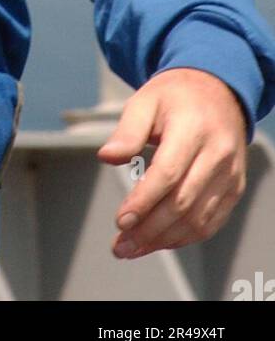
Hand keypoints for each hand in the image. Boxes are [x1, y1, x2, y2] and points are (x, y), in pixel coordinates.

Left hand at [97, 67, 247, 259]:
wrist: (217, 91)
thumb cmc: (175, 97)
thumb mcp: (145, 100)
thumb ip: (127, 131)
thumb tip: (106, 157)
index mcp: (194, 128)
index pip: (168, 174)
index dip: (143, 202)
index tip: (120, 221)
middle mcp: (218, 153)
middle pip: (182, 203)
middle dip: (149, 230)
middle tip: (121, 246)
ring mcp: (230, 173)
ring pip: (198, 219)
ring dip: (164, 240)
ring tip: (133, 248)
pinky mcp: (234, 188)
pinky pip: (211, 222)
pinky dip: (184, 237)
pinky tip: (159, 241)